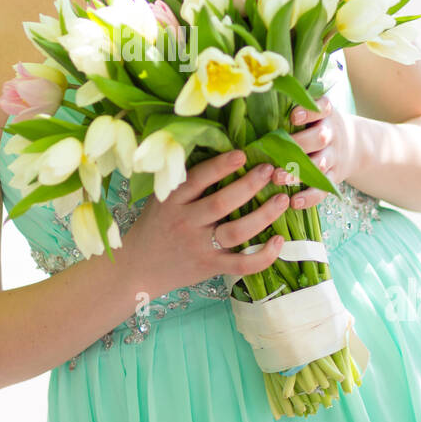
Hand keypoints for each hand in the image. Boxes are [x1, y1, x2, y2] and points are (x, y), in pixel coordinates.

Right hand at [123, 149, 289, 298]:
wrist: (137, 268)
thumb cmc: (156, 226)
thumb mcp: (162, 198)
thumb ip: (186, 182)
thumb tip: (225, 154)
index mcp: (172, 200)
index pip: (197, 179)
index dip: (221, 166)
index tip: (242, 154)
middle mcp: (185, 222)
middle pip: (221, 203)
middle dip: (249, 185)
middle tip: (270, 171)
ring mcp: (198, 247)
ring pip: (236, 232)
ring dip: (263, 216)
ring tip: (283, 200)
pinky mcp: (210, 267)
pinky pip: (241, 264)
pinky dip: (263, 255)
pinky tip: (279, 241)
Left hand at [274, 96, 357, 209]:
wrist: (355, 145)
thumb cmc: (319, 124)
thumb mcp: (316, 111)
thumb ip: (293, 105)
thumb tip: (255, 99)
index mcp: (326, 114)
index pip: (321, 108)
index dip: (309, 111)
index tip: (293, 116)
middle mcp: (332, 134)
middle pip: (320, 137)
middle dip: (298, 144)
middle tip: (274, 150)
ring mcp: (334, 157)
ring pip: (319, 165)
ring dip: (298, 172)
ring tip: (277, 177)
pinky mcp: (334, 177)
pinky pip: (323, 189)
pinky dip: (310, 197)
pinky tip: (294, 202)